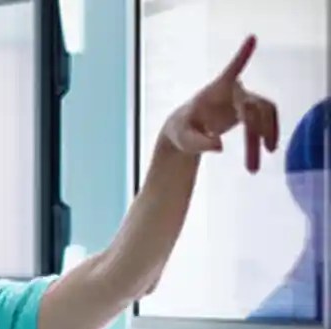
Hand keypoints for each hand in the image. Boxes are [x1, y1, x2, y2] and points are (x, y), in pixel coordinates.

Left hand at [160, 35, 279, 172]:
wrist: (184, 133)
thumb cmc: (180, 131)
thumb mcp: (182, 139)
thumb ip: (197, 143)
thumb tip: (219, 146)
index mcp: (213, 92)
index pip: (229, 72)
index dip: (241, 56)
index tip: (252, 39)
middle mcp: (231, 90)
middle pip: (252, 108)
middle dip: (254, 136)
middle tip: (254, 165)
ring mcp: (241, 98)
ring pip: (262, 115)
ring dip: (263, 138)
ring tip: (253, 168)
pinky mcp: (248, 108)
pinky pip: (266, 118)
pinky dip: (268, 133)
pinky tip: (266, 150)